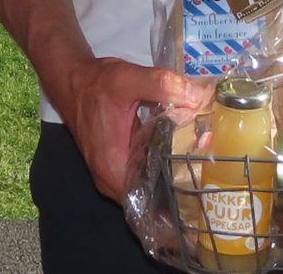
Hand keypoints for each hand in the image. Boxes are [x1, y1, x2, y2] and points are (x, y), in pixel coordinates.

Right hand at [54, 56, 206, 201]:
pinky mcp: (118, 164)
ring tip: (201, 159)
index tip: (203, 181)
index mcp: (113, 169)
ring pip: (148, 186)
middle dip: (180, 185)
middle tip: (209, 166)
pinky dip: (161, 165)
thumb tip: (198, 96)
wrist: (74, 80)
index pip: (149, 203)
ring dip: (172, 175)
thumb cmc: (96, 84)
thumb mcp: (129, 79)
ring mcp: (113, 173)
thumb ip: (163, 86)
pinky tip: (182, 151)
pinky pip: (143, 173)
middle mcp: (111, 179)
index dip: (177, 196)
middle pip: (151, 198)